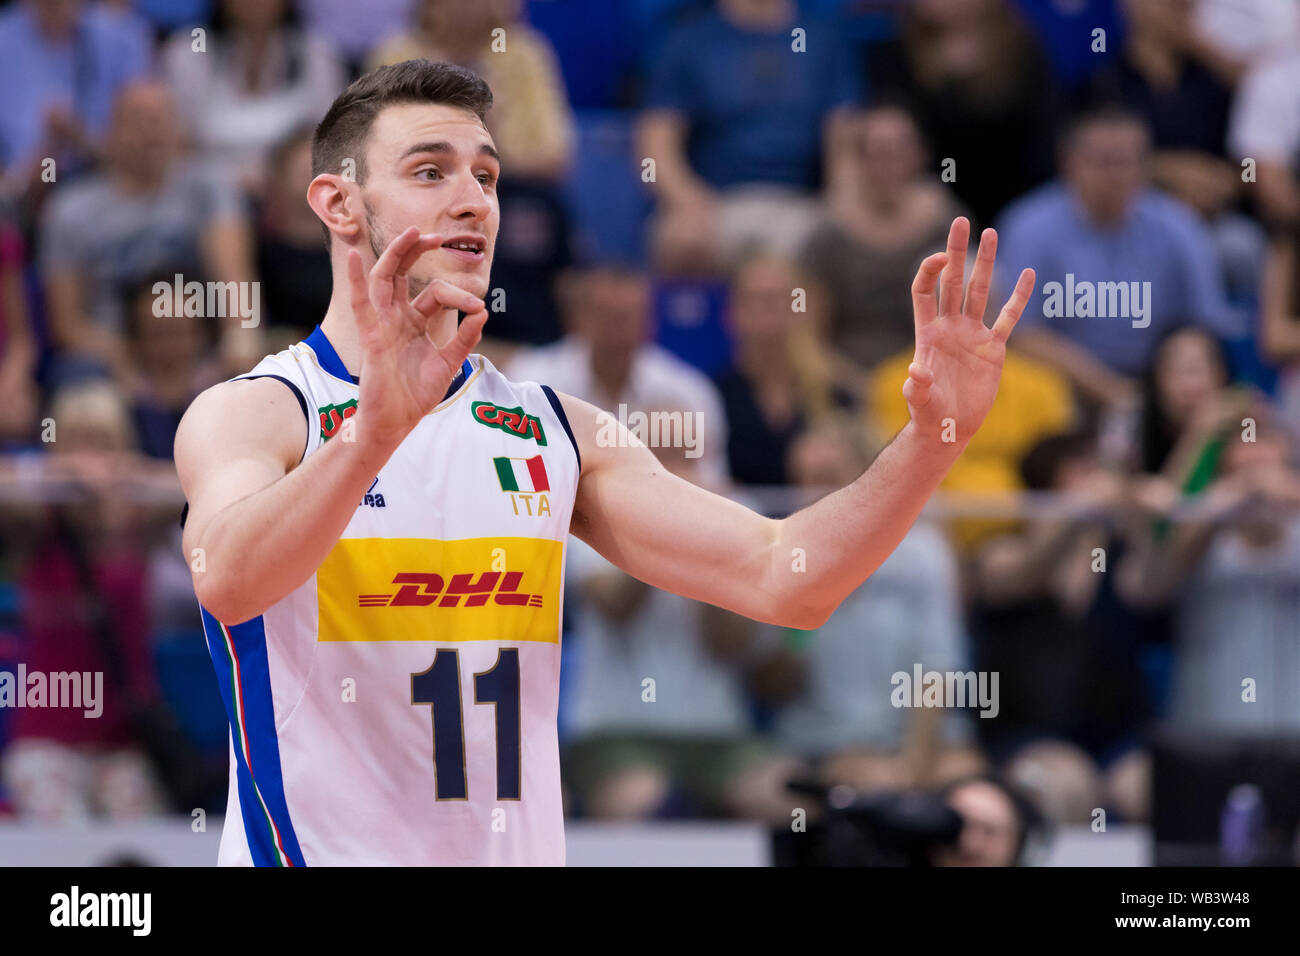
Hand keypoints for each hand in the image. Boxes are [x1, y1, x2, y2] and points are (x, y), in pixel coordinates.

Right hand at [347, 226, 488, 448]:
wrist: (395, 422)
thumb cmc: (416, 394)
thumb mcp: (448, 363)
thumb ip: (466, 338)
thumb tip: (484, 312)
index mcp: (414, 321)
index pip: (435, 294)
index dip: (459, 296)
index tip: (479, 307)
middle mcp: (396, 317)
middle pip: (401, 272)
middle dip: (416, 250)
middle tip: (436, 235)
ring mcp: (382, 324)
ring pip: (383, 279)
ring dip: (396, 254)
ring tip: (411, 233)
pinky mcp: (371, 337)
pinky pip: (361, 304)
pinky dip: (356, 279)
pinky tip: (356, 256)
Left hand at [903, 218, 1034, 445]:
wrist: (951, 427)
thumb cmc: (929, 414)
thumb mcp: (920, 401)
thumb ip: (917, 387)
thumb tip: (916, 373)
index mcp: (928, 332)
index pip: (925, 291)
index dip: (930, 271)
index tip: (942, 258)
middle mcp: (950, 326)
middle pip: (953, 281)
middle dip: (957, 251)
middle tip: (961, 221)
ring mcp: (973, 334)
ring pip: (981, 291)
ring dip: (986, 263)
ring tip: (991, 232)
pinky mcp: (994, 348)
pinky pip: (1009, 317)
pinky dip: (1018, 297)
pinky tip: (1028, 274)